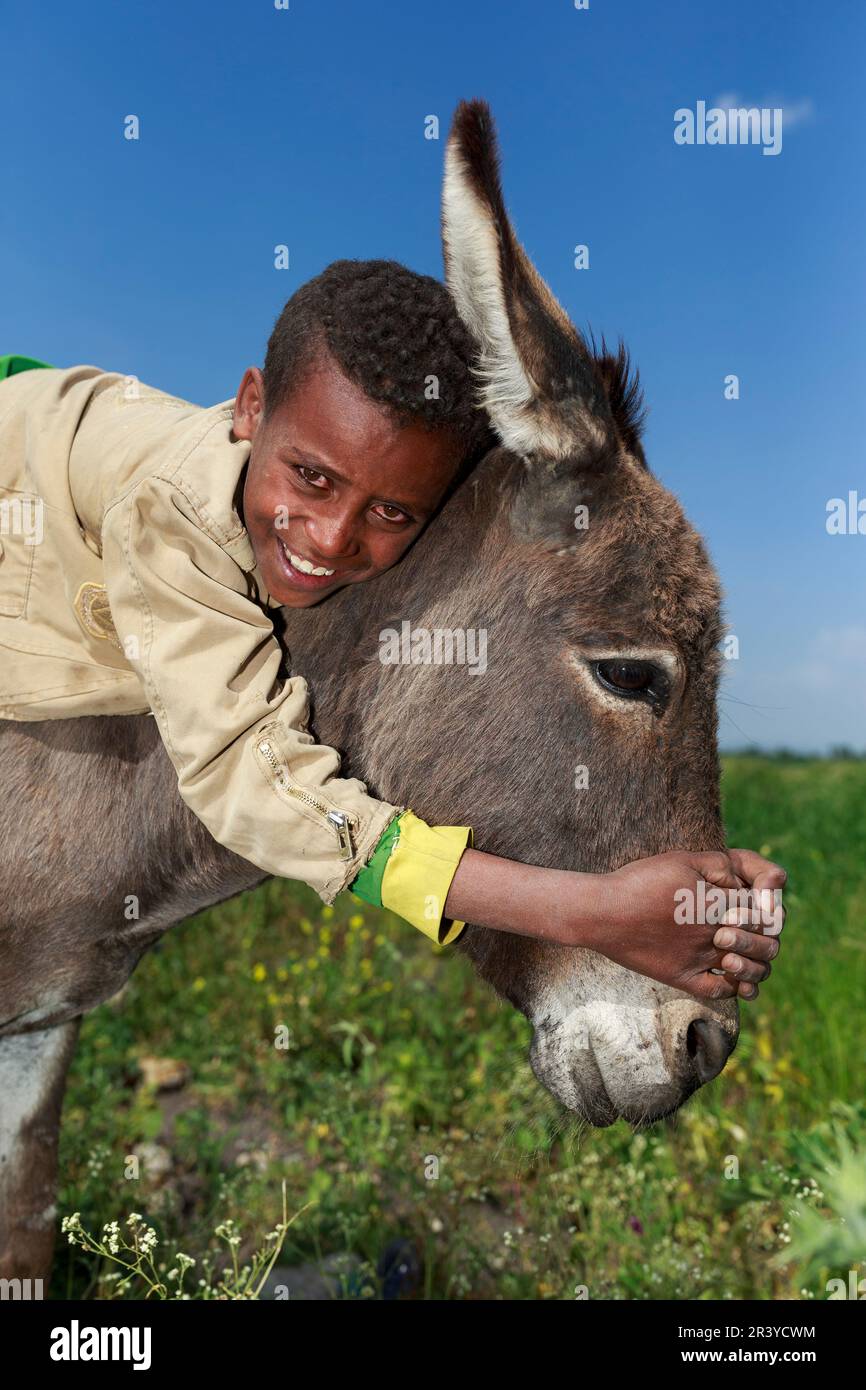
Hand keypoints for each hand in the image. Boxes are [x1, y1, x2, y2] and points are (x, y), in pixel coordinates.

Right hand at [578, 849, 786, 1000]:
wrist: (603, 913)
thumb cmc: (639, 882)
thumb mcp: (681, 860)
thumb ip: (719, 865)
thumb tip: (742, 880)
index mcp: (716, 906)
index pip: (762, 910)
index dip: (766, 905)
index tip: (759, 901)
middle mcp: (712, 936)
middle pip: (760, 940)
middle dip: (767, 933)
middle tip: (760, 926)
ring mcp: (699, 960)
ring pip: (747, 968)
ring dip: (757, 960)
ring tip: (751, 950)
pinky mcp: (682, 978)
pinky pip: (720, 990)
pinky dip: (736, 987)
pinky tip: (735, 976)